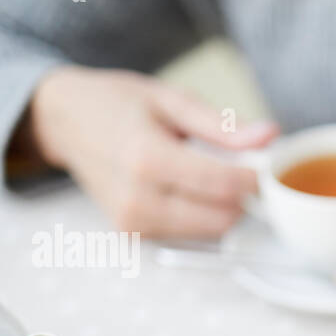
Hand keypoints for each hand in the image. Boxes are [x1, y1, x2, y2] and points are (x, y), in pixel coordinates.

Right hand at [25, 66, 277, 235]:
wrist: (66, 122)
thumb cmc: (116, 105)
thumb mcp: (170, 100)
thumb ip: (221, 126)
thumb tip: (269, 136)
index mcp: (147, 158)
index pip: (221, 185)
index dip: (255, 180)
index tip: (265, 165)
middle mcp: (137, 198)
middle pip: (221, 218)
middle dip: (242, 198)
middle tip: (244, 171)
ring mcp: (133, 222)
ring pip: (209, 232)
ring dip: (224, 209)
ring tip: (213, 176)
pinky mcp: (134, 235)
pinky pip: (189, 235)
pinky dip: (201, 217)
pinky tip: (188, 190)